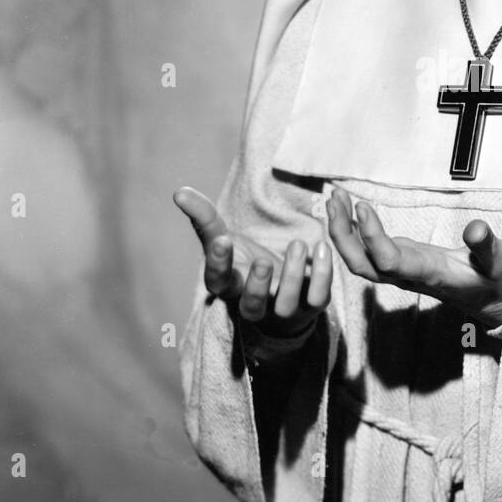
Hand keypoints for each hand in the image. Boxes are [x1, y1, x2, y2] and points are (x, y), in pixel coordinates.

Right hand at [173, 186, 331, 353]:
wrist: (281, 287)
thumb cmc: (245, 262)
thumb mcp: (224, 240)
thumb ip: (204, 218)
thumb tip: (179, 192)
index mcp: (229, 285)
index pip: (217, 281)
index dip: (218, 264)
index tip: (222, 241)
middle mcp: (255, 303)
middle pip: (252, 306)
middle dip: (257, 285)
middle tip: (262, 261)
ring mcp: (284, 309)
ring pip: (286, 305)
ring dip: (293, 276)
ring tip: (298, 244)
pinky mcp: (311, 306)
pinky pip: (318, 298)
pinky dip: (323, 275)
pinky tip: (322, 248)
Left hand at [325, 187, 501, 329]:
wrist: (489, 298)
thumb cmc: (493, 278)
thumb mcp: (499, 261)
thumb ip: (487, 246)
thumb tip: (476, 229)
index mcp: (428, 273)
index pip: (389, 261)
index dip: (371, 237)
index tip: (363, 206)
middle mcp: (407, 274)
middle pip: (361, 265)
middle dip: (342, 236)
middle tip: (335, 200)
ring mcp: (400, 269)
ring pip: (359, 260)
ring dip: (341, 231)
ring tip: (335, 198)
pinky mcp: (399, 261)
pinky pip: (366, 251)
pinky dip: (351, 230)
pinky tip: (346, 207)